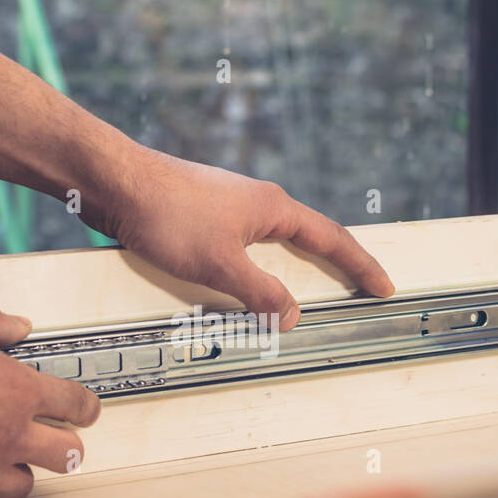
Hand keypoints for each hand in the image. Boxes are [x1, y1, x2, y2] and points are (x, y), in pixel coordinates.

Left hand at [0, 42, 395, 330]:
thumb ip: (258, 293)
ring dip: (283, 272)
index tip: (384, 287)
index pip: (331, 240)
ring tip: (295, 300)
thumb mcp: (219, 264)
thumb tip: (291, 316)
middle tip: (355, 291)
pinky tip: (236, 286)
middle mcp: (257, 201)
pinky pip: (239, 247)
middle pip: (305, 239)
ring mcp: (228, 206)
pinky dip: (250, 270)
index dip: (360, 266)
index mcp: (273, 208)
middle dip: (331, 267)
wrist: (113, 181)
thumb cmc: (165, 213)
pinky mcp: (200, 214)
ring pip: (268, 245)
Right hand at [0, 302, 99, 497]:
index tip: (84, 409)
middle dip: (65, 446)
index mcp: (17, 393)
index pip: (77, 406)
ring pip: (22, 486)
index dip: (85, 407)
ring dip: (17, 471)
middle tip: (55, 439)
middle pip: (67, 456)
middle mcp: (7, 438)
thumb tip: (17, 327)